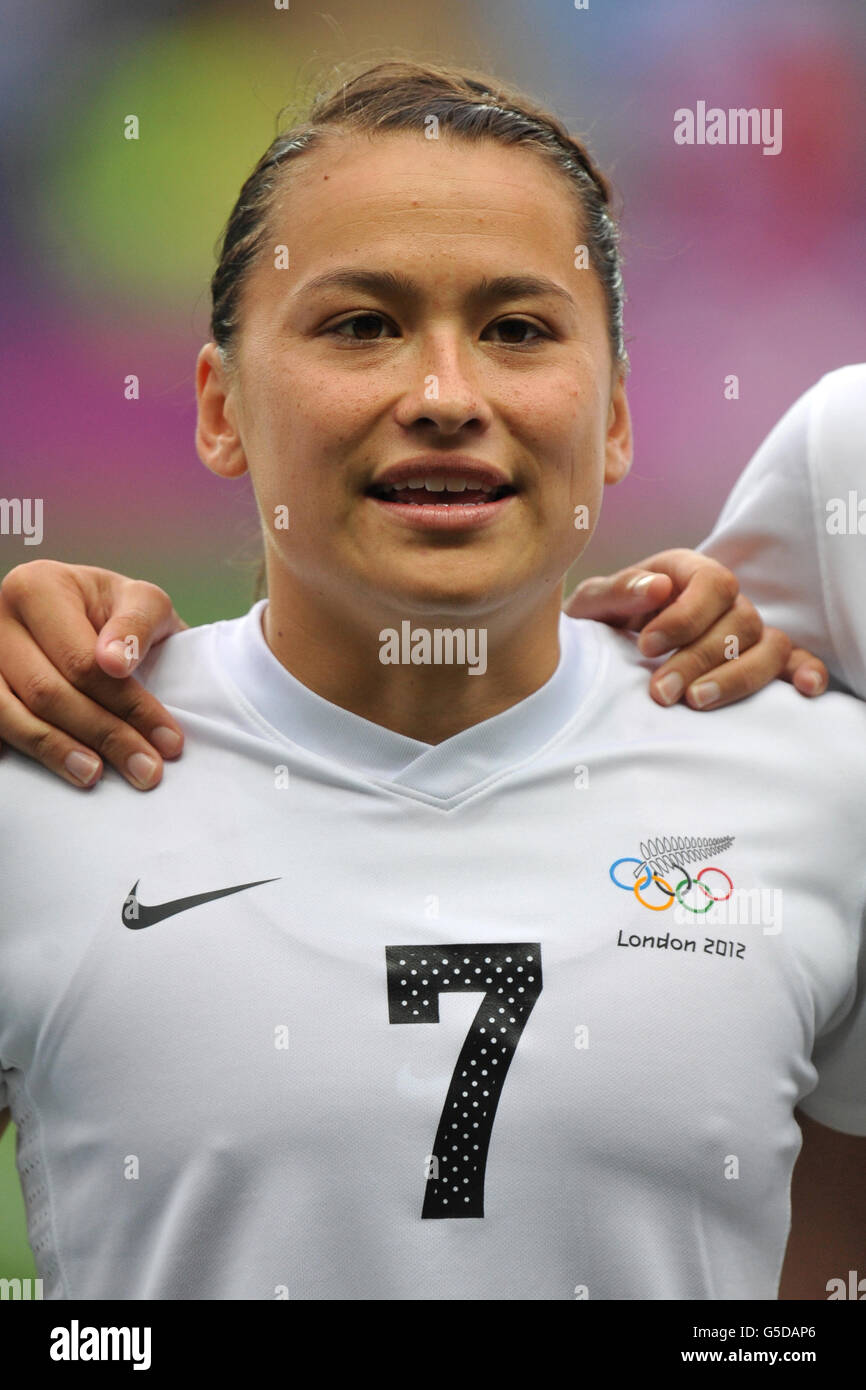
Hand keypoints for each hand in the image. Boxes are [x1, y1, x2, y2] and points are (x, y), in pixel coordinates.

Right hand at [0, 561, 187, 788]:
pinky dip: (22, 749)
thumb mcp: (143, 602)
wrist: (90, 617)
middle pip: (47, 691)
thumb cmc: (118, 612)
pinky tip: (52, 772)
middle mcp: (0, 617)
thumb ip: (136, 624)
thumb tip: (114, 663)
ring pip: (11, 715)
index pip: (82, 661)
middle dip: (103, 736)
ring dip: (56, 751)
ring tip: (96, 776)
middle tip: (147, 771)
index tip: (169, 741)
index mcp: (37, 586)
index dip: (127, 705)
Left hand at [565, 548, 828, 708]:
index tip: (647, 647)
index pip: (711, 583)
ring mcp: (745, 629)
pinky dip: (806, 672)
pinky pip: (793, 661)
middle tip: (661, 693)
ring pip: (768, 645)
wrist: (600, 653)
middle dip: (699, 659)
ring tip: (698, 701)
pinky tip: (805, 691)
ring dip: (738, 677)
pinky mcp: (757, 660)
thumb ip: (616, 593)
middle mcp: (723, 599)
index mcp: (686, 572)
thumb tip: (657, 588)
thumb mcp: (591, 605)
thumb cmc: (598, 624)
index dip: (686, 616)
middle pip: (738, 622)